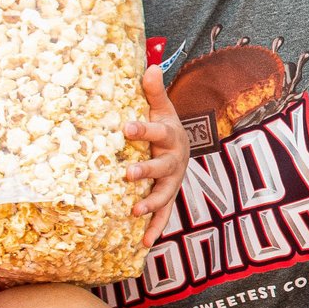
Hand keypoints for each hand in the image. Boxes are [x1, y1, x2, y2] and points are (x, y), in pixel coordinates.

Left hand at [124, 65, 188, 245]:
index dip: (141, 130)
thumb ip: (154, 90)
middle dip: (146, 171)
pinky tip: (142, 243)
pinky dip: (155, 229)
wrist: (183, 146)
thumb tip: (150, 65)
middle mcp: (174, 160)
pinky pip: (164, 215)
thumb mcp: (161, 106)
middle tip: (128, 174)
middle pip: (162, 167)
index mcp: (170, 135)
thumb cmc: (164, 125)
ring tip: (135, 211)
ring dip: (151, 204)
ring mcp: (173, 181)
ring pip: (164, 194)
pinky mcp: (168, 197)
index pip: (155, 131)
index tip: (125, 127)